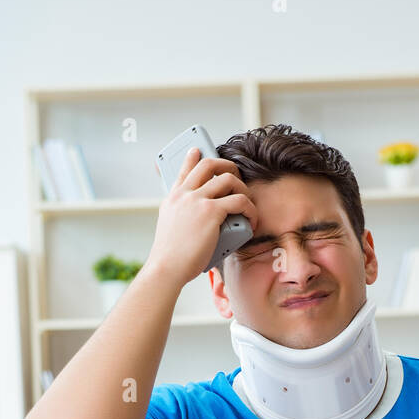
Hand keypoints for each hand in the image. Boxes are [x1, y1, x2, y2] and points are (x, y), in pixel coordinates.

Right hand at [148, 147, 258, 286]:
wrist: (166, 268)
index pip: (183, 169)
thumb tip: (197, 219)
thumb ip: (180, 217)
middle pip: (209, 164)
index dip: (192, 157)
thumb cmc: (170, 257)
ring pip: (228, 178)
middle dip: (228, 166)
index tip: (197, 150)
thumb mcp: (169, 229)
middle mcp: (184, 194)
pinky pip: (239, 201)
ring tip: (248, 205)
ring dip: (243, 189)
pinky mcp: (211, 212)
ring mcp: (197, 200)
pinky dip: (250, 209)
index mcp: (173, 198)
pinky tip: (252, 220)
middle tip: (237, 178)